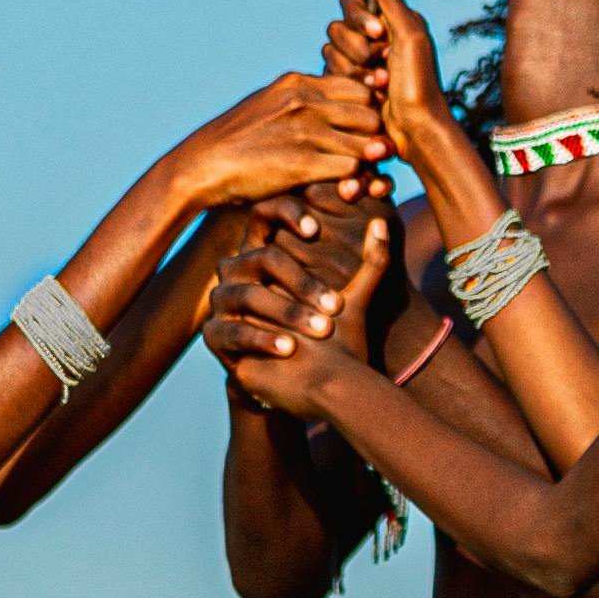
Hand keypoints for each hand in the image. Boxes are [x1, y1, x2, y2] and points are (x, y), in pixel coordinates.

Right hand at [168, 69, 384, 215]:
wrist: (201, 166)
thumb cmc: (237, 140)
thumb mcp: (269, 105)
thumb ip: (302, 100)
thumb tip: (334, 102)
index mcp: (298, 83)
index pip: (360, 88)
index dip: (369, 112)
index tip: (364, 134)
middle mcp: (304, 101)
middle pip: (371, 114)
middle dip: (374, 137)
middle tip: (370, 158)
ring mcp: (304, 131)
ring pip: (366, 143)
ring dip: (368, 163)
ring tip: (362, 176)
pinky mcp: (301, 164)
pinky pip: (351, 169)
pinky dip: (354, 181)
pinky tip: (347, 190)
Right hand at [206, 201, 388, 413]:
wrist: (310, 384)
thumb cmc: (331, 335)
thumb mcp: (354, 300)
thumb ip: (372, 262)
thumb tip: (382, 223)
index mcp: (266, 253)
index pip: (265, 213)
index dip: (287, 213)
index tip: (316, 230)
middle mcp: (237, 273)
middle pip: (261, 258)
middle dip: (301, 282)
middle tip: (335, 307)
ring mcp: (222, 305)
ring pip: (247, 295)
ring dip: (287, 312)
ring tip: (321, 330)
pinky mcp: (215, 337)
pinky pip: (232, 332)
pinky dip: (262, 339)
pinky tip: (289, 349)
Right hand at [331, 0, 464, 182]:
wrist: (416, 130)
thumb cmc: (420, 83)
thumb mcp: (408, 33)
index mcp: (391, 17)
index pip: (352, 0)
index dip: (359, 18)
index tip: (379, 35)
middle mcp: (375, 35)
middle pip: (337, 27)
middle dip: (357, 49)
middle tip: (384, 66)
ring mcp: (361, 60)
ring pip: (330, 51)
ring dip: (355, 69)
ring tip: (380, 85)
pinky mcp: (350, 82)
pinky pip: (330, 73)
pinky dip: (349, 83)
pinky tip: (369, 96)